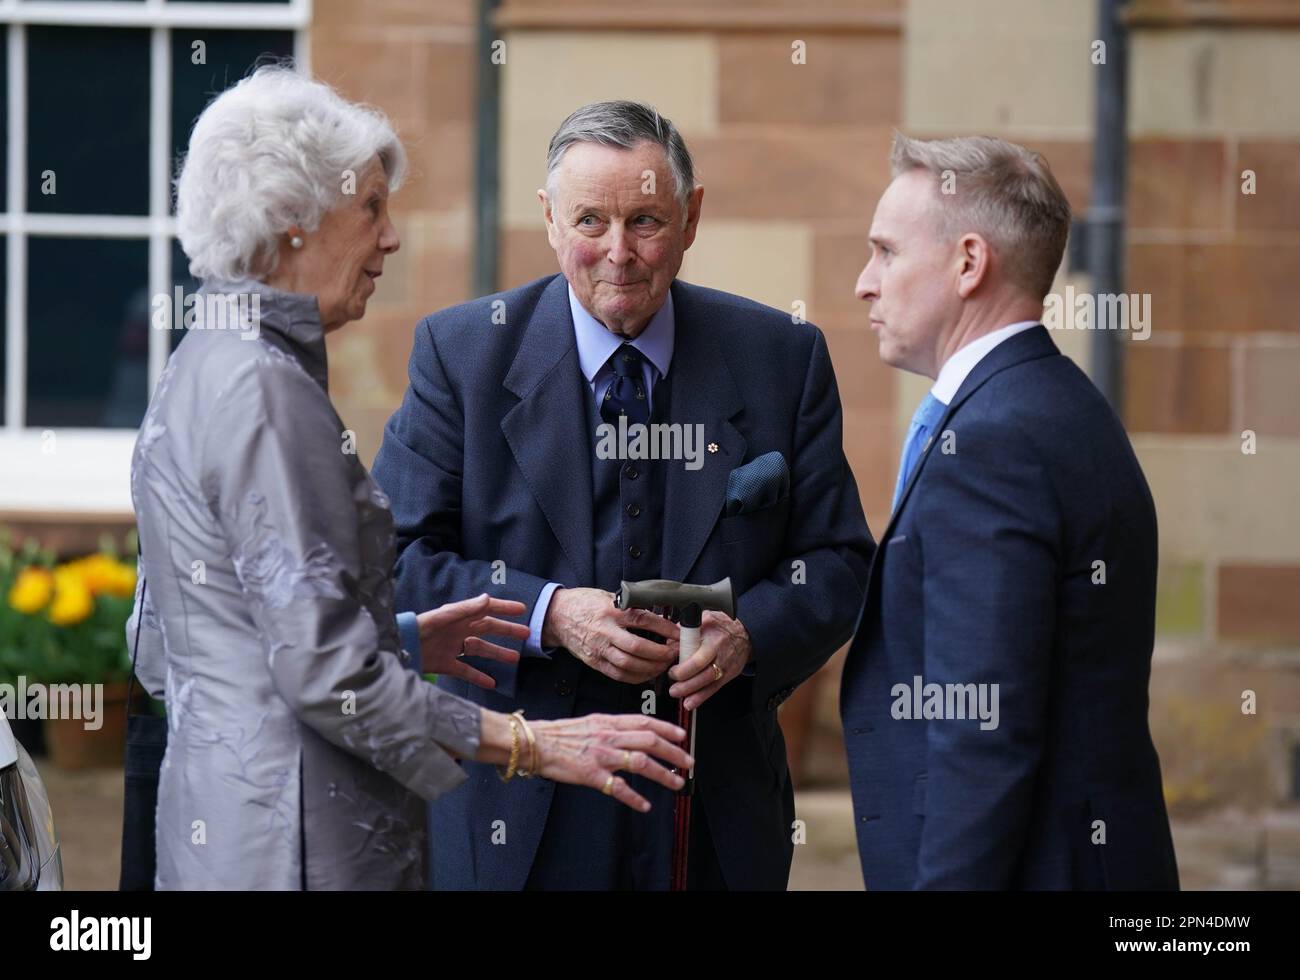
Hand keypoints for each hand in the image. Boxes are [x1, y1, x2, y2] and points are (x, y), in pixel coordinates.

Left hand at [416, 593, 528, 689]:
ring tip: (514, 658)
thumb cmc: (418, 630)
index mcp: (459, 617)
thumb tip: (488, 598)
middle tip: (526, 634)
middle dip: (507, 631)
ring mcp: (452, 648)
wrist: (398, 649)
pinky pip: (466, 670)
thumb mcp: (442, 618)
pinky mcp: (445, 664)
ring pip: (480, 649)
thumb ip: (464, 609)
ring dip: (497, 653)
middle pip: (487, 629)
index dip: (504, 609)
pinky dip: (478, 676)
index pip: (486, 610)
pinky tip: (492, 683)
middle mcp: (458, 630)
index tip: (522, 610)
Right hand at [531, 713, 692, 811]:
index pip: (645, 721)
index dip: (667, 728)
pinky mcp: (592, 775)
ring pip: (640, 762)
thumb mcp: (592, 721)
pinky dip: (634, 798)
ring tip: (677, 783)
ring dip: (662, 774)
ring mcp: (602, 755)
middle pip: (650, 741)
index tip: (682, 735)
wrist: (537, 743)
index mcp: (610, 722)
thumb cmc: (562, 735)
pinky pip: (618, 788)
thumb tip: (635, 730)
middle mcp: (609, 736)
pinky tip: (645, 805)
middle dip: (673, 752)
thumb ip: (614, 726)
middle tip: (688, 762)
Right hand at [541, 587, 678, 683]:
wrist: (557, 615)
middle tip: (673, 653)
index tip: (678, 634)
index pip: (643, 620)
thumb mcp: (608, 596)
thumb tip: (659, 614)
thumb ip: (630, 606)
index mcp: (611, 611)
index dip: (664, 628)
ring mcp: (599, 649)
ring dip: (651, 668)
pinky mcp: (594, 662)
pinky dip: (636, 677)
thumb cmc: (585, 603)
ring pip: (629, 664)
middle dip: (660, 653)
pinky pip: (618, 674)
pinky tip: (647, 674)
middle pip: (637, 647)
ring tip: (663, 665)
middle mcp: (605, 631)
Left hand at [667, 609, 750, 709]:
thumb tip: (670, 641)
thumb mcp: (705, 619)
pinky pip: (714, 688)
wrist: (745, 634)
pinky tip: (690, 702)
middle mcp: (720, 652)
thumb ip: (687, 630)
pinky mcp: (727, 675)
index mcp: (713, 638)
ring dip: (691, 691)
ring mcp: (725, 665)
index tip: (672, 667)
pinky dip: (701, 697)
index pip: (698, 653)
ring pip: (708, 681)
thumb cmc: (722, 627)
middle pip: (702, 670)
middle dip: (685, 680)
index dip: (683, 663)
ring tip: (677, 694)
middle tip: (672, 682)